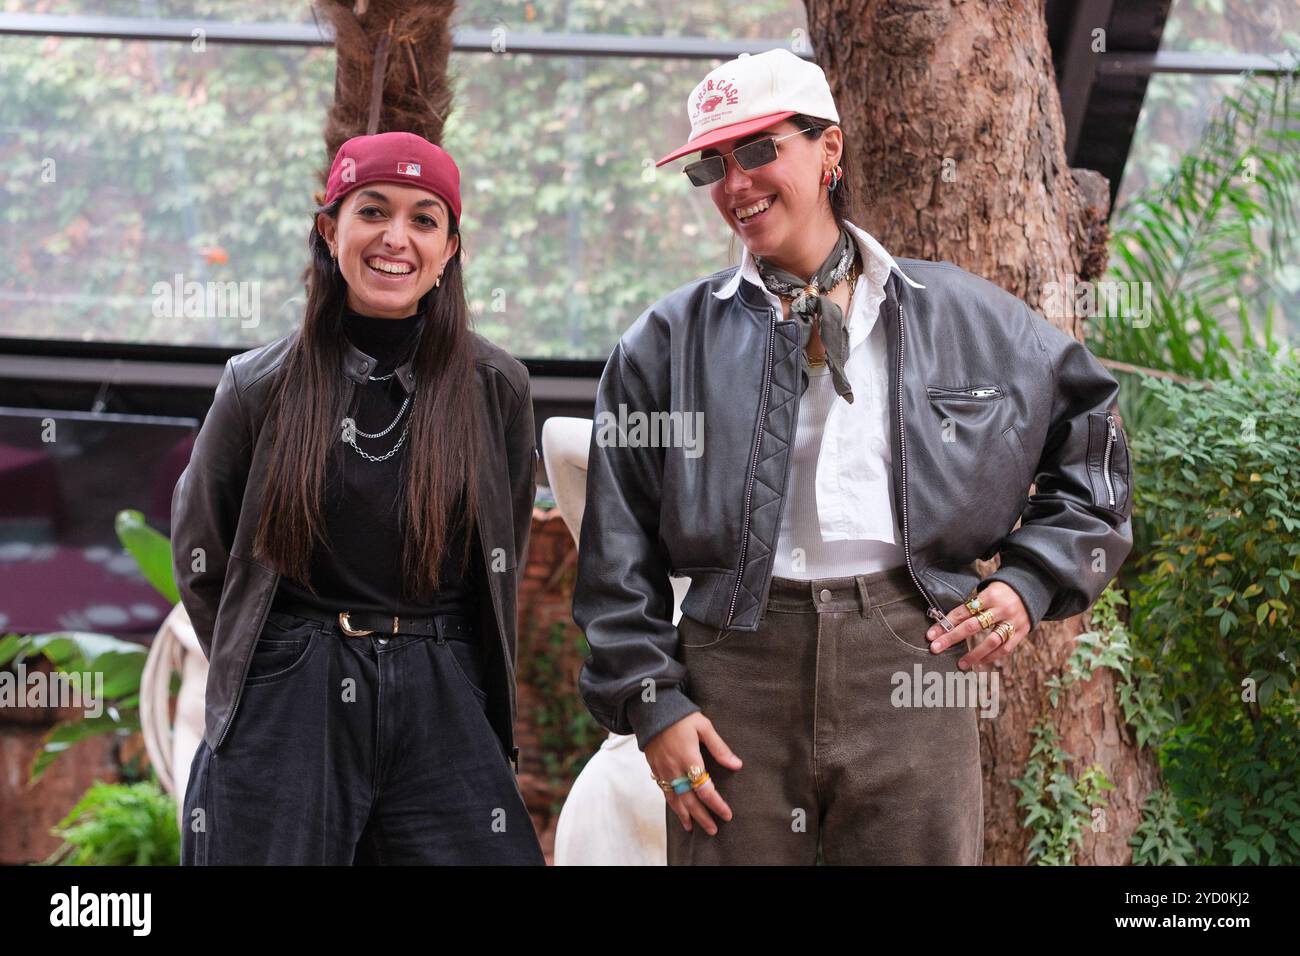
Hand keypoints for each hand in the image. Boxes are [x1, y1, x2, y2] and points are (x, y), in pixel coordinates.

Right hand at [644, 712, 741, 834]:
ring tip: (692, 828)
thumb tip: (737, 765)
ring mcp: (663, 771)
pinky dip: (672, 804)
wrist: (652, 709)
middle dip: (702, 817)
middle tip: (713, 830)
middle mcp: (674, 769)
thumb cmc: (681, 716)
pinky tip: (677, 810)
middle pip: (689, 800)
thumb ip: (719, 748)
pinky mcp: (655, 769)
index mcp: (689, 758)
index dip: (716, 804)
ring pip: (674, 800)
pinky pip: (664, 792)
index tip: (727, 815)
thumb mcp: (704, 727)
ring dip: (684, 815)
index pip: (705, 789)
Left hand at [926, 581, 1030, 669]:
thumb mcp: (986, 591)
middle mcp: (1001, 609)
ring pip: (991, 640)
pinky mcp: (1022, 631)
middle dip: (952, 638)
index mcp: (989, 596)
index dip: (946, 623)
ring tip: (960, 664)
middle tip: (935, 648)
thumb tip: (946, 623)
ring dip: (974, 654)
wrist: (1032, 588)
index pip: (963, 612)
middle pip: (972, 626)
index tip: (931, 634)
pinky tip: (980, 663)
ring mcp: (1013, 621)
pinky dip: (992, 657)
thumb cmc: (1001, 591)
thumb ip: (971, 606)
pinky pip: (1006, 648)